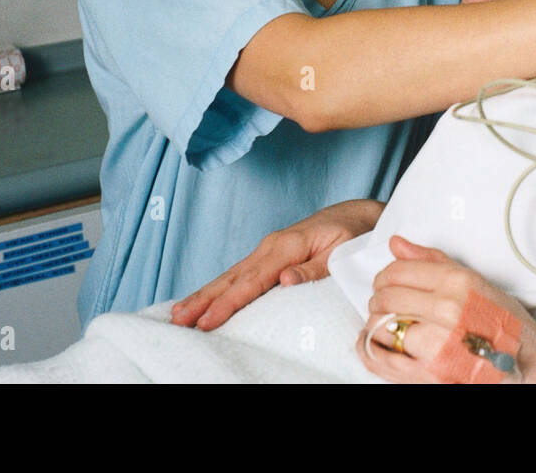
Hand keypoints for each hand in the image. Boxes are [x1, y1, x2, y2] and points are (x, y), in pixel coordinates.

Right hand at [171, 199, 383, 329]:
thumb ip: (313, 269)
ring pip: (231, 275)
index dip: (228, 303)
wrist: (356, 215)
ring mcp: (268, 250)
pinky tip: (206, 300)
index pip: (252, 280)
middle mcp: (271, 246)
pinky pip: (240, 274)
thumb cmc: (352, 234)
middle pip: (232, 277)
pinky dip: (220, 287)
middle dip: (204, 299)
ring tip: (180, 314)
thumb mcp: (341, 251)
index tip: (206, 321)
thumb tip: (284, 281)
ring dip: (205, 294)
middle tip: (178, 320)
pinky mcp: (269, 255)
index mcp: (287, 246)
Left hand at [356, 235, 535, 382]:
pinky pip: (380, 359)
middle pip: (386, 297)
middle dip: (379, 297)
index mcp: (458, 283)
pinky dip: (369, 349)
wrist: (530, 367)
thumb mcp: (476, 282)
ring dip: (377, 322)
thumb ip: (432, 261)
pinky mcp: (429, 374)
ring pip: (381, 325)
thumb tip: (396, 243)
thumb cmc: (507, 326)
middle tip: (384, 302)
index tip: (388, 281)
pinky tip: (374, 343)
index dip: (386, 275)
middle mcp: (447, 310)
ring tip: (387, 323)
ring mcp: (437, 345)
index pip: (399, 270)